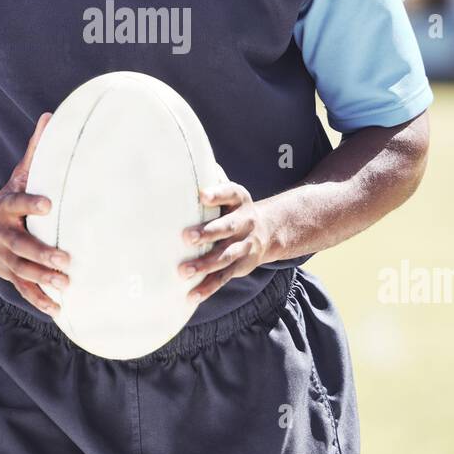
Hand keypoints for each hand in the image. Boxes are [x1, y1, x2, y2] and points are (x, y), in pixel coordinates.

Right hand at [0, 111, 69, 315]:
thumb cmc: (9, 200)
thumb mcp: (18, 175)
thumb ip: (35, 150)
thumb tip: (50, 115)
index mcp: (6, 208)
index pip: (18, 203)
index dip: (32, 203)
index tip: (50, 204)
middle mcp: (4, 235)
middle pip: (22, 245)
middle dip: (42, 254)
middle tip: (66, 259)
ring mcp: (5, 258)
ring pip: (23, 271)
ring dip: (44, 280)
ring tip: (66, 285)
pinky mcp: (10, 274)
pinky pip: (25, 290)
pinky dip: (40, 300)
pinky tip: (59, 310)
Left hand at [179, 175, 274, 306]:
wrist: (269, 231)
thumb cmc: (234, 207)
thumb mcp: (230, 192)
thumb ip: (212, 179)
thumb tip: (186, 158)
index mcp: (239, 201)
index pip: (229, 194)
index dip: (216, 194)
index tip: (201, 194)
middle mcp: (244, 223)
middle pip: (226, 228)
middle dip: (207, 233)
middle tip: (186, 237)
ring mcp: (243, 246)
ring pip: (224, 257)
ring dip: (204, 265)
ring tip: (183, 271)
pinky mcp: (239, 266)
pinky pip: (223, 278)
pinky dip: (207, 288)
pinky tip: (190, 295)